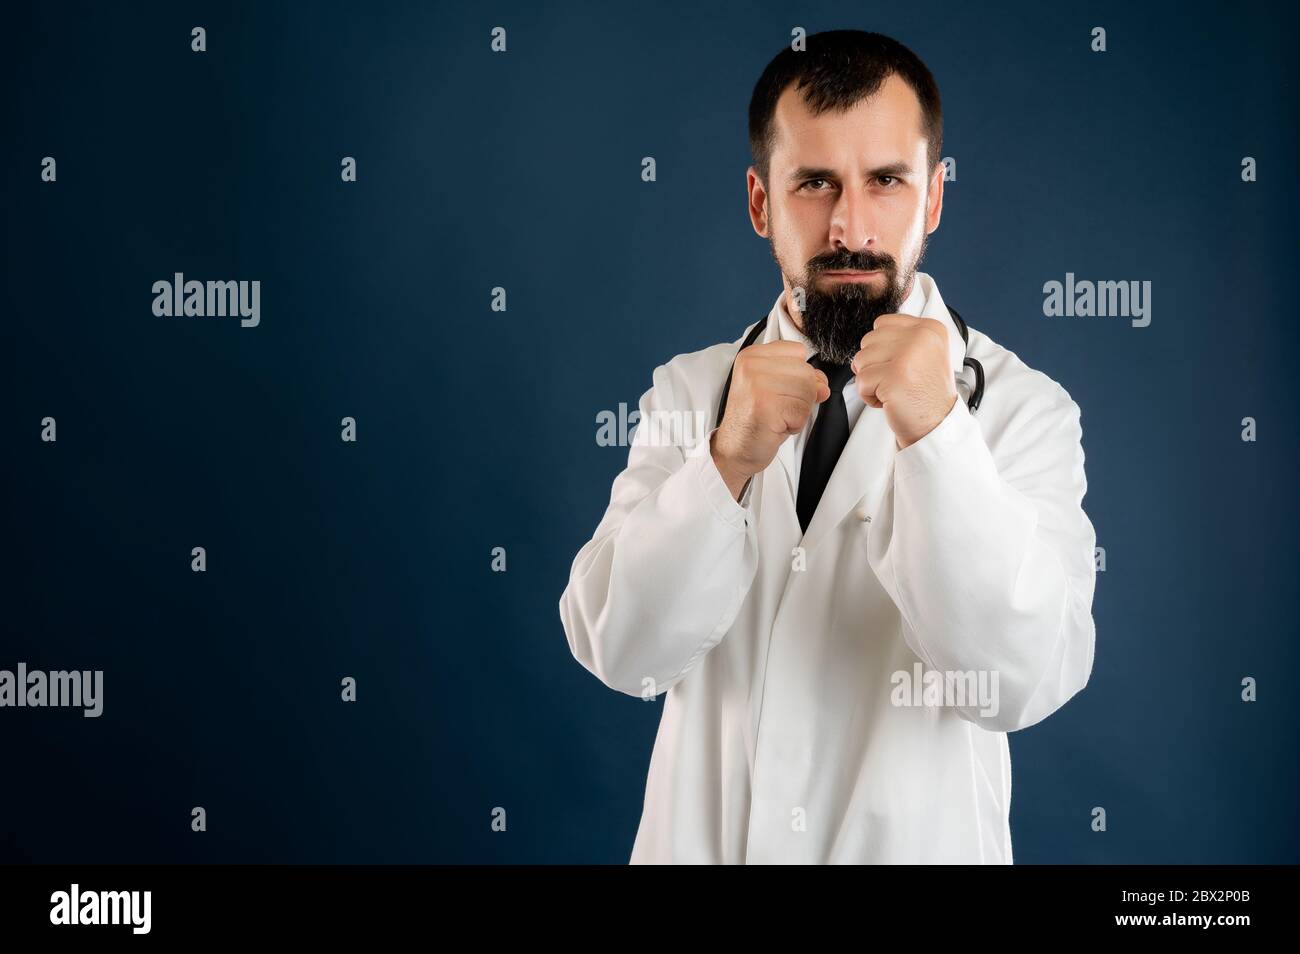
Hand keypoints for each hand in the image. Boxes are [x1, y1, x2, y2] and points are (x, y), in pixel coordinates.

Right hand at [711, 340, 829, 499]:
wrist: (735, 449)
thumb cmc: (755, 420)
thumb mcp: (778, 391)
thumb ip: (801, 379)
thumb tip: (822, 385)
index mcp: (752, 356)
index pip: (798, 351)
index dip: (799, 375)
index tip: (780, 391)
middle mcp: (751, 366)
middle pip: (806, 372)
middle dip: (801, 397)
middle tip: (777, 409)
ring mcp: (756, 385)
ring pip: (807, 392)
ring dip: (799, 412)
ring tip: (776, 417)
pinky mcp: (764, 406)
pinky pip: (802, 412)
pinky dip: (795, 425)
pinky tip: (775, 426)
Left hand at [850, 314, 957, 448]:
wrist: (937, 425)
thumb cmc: (926, 394)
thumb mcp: (925, 354)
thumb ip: (902, 338)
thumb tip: (872, 335)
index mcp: (929, 329)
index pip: (882, 323)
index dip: (881, 348)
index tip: (898, 365)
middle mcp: (921, 337)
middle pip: (868, 341)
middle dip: (873, 365)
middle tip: (895, 380)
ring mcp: (908, 356)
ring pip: (861, 360)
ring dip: (870, 380)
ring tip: (893, 390)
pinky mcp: (894, 377)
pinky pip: (861, 381)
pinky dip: (869, 396)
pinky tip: (889, 400)